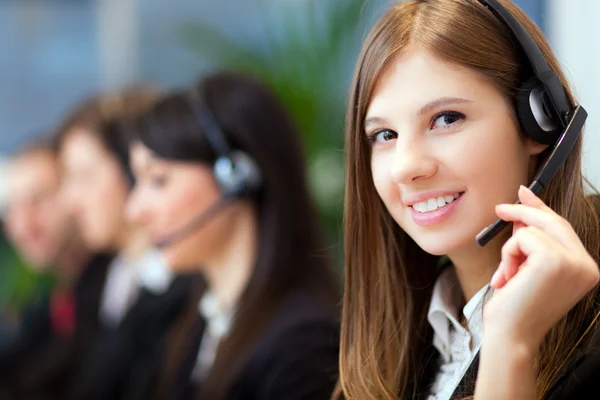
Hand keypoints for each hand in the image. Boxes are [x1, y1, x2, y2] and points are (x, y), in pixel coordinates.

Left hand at [483, 185, 598, 351]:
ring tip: (508, 275)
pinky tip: (508, 277)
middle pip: (553, 221)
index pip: (564, 228)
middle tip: (500, 209)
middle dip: (523, 213)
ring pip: (532, 230)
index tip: (524, 193)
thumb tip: (522, 208)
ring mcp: (573, 263)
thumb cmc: (515, 308)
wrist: (510, 336)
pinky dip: (508, 255)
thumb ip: (531, 241)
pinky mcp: (553, 261)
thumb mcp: (527, 268)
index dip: (542, 208)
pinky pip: (522, 238)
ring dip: (510, 250)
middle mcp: (586, 266)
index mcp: (585, 269)